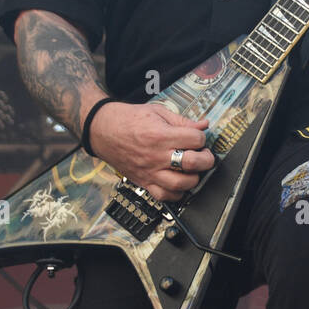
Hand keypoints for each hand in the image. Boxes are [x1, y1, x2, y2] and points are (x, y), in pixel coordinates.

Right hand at [88, 102, 215, 200]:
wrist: (102, 130)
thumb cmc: (128, 119)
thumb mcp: (157, 112)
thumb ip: (182, 120)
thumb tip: (203, 125)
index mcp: (160, 135)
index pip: (195, 140)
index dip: (201, 138)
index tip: (198, 137)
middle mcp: (156, 156)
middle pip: (192, 163)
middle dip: (206, 159)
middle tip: (204, 155)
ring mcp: (150, 171)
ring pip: (181, 184)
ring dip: (193, 178)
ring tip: (192, 170)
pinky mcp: (143, 182)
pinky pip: (165, 196)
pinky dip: (176, 193)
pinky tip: (179, 182)